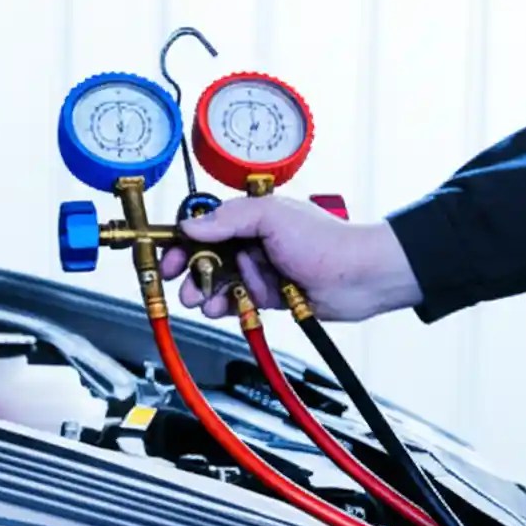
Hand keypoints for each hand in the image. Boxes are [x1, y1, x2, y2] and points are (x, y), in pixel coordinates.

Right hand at [158, 195, 423, 320]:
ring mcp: (260, 269)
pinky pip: (236, 301)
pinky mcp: (268, 295)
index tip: (167, 258)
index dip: (181, 242)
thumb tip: (192, 226)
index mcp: (250, 216)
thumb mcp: (272, 217)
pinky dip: (226, 306)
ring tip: (203, 300)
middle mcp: (252, 241)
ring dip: (206, 292)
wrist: (359, 278)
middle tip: (181, 283)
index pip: (204, 225)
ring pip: (218, 282)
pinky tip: (222, 308)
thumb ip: (229, 219)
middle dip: (190, 271)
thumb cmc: (326, 242)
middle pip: (205, 256)